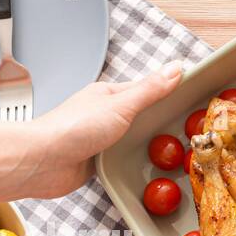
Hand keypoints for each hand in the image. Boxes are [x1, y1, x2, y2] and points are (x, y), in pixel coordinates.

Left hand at [28, 62, 185, 197]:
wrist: (42, 162)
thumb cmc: (73, 129)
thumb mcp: (120, 105)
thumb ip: (150, 90)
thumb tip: (176, 68)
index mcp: (108, 95)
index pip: (146, 90)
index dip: (168, 92)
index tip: (192, 97)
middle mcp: (104, 115)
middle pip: (142, 116)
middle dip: (162, 122)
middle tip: (191, 130)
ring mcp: (101, 139)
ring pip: (134, 140)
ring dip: (149, 145)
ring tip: (176, 152)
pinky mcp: (98, 161)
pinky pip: (124, 160)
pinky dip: (136, 163)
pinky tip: (148, 167)